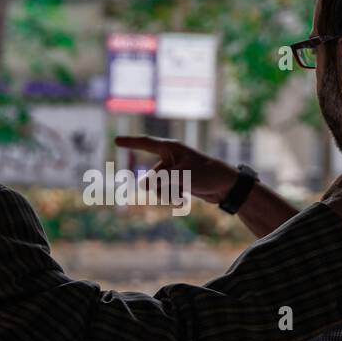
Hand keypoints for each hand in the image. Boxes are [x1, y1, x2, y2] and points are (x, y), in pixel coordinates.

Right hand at [114, 135, 237, 204]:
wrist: (225, 186)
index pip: (146, 143)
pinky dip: (172, 197)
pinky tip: (184, 200)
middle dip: (159, 186)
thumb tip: (142, 185)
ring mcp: (173, 171)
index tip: (116, 140)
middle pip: (151, 175)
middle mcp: (170, 158)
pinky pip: (165, 192)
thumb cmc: (207, 174)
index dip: (130, 142)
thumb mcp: (182, 176)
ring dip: (166, 194)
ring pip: (156, 187)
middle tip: (176, 188)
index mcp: (171, 148)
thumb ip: (160, 179)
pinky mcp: (177, 182)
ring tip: (182, 196)